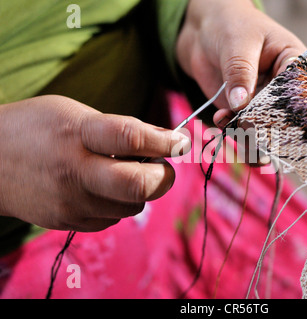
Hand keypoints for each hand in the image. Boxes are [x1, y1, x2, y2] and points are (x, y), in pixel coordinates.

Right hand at [0, 95, 189, 231]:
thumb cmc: (37, 129)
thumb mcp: (76, 113)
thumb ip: (122, 129)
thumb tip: (166, 141)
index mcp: (78, 135)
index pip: (131, 139)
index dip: (165, 142)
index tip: (181, 142)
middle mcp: (75, 172)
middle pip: (139, 186)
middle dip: (163, 178)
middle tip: (162, 167)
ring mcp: (71, 202)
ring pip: (132, 207)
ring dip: (142, 191)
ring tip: (127, 173)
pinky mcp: (68, 222)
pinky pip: (113, 218)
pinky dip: (119, 204)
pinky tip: (104, 188)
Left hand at [176, 0, 306, 127]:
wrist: (204, 30)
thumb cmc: (230, 25)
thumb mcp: (237, 43)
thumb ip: (240, 73)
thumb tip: (240, 103)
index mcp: (292, 61)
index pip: (296, 87)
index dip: (286, 104)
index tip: (269, 114)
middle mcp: (280, 83)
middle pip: (280, 110)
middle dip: (264, 121)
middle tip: (248, 126)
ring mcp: (261, 97)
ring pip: (260, 120)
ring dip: (246, 127)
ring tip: (230, 124)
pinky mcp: (242, 107)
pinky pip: (240, 122)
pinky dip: (231, 125)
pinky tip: (221, 119)